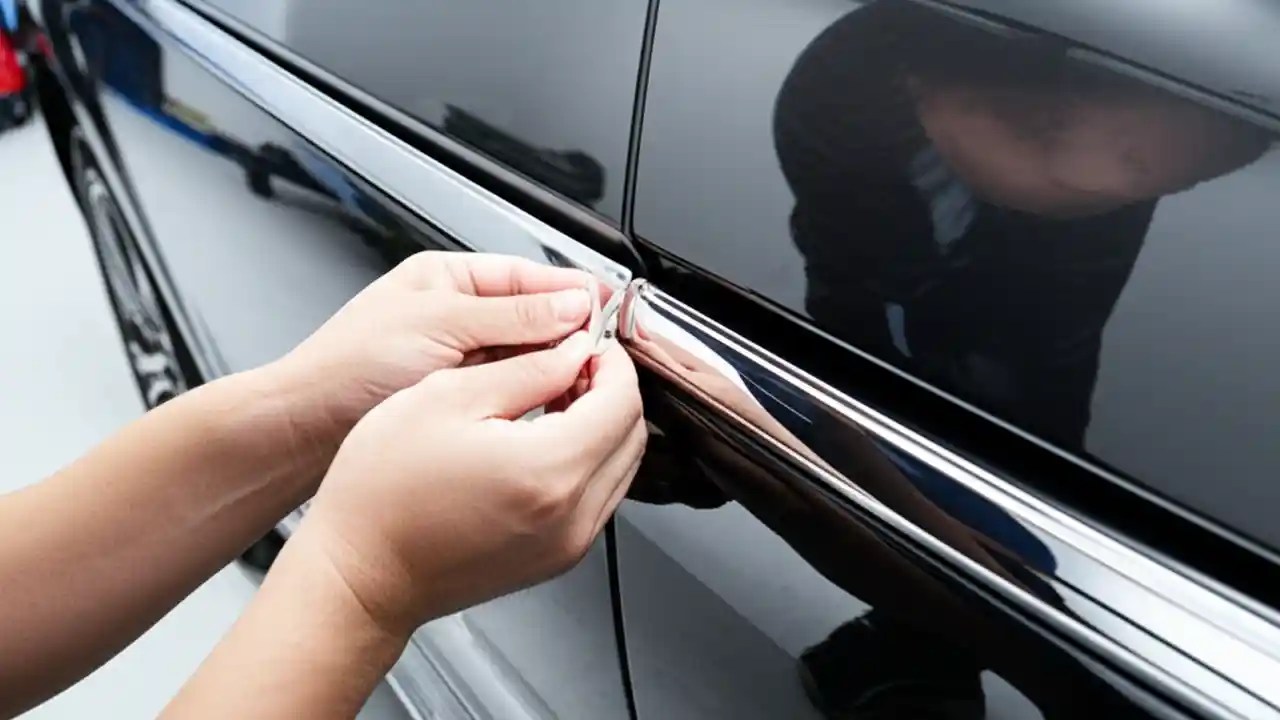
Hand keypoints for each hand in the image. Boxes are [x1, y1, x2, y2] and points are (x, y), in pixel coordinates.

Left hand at [266, 251, 600, 449]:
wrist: (306, 428)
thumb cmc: (348, 366)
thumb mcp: (439, 325)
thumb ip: (513, 316)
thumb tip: (572, 304)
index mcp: (450, 279)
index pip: (530, 275)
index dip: (572, 290)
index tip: (609, 307)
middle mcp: (459, 315)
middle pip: (535, 317)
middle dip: (567, 333)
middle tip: (600, 351)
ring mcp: (460, 358)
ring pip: (528, 357)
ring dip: (552, 367)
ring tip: (580, 378)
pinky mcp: (459, 398)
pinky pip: (512, 391)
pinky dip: (533, 396)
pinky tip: (548, 406)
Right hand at [290, 333, 645, 637]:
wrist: (360, 575)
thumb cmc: (382, 494)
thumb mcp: (447, 398)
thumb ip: (527, 369)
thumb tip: (574, 351)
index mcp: (549, 469)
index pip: (622, 401)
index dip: (611, 361)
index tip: (587, 342)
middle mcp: (572, 515)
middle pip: (631, 435)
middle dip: (610, 390)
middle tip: (570, 365)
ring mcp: (568, 544)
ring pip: (620, 467)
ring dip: (600, 425)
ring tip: (553, 399)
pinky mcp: (557, 558)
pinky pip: (598, 497)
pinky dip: (586, 461)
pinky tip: (543, 440)